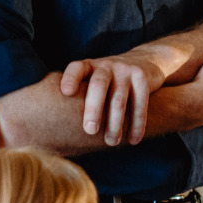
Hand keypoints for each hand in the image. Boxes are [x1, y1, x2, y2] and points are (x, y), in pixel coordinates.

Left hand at [60, 42, 183, 145]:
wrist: (145, 61)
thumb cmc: (109, 81)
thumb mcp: (93, 79)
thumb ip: (79, 95)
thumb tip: (58, 130)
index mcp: (88, 66)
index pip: (76, 69)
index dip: (70, 78)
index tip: (66, 92)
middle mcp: (105, 65)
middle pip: (98, 85)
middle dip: (94, 108)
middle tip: (90, 130)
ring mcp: (124, 70)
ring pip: (118, 99)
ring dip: (115, 123)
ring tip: (111, 142)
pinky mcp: (142, 77)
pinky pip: (140, 102)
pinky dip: (137, 123)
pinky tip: (133, 140)